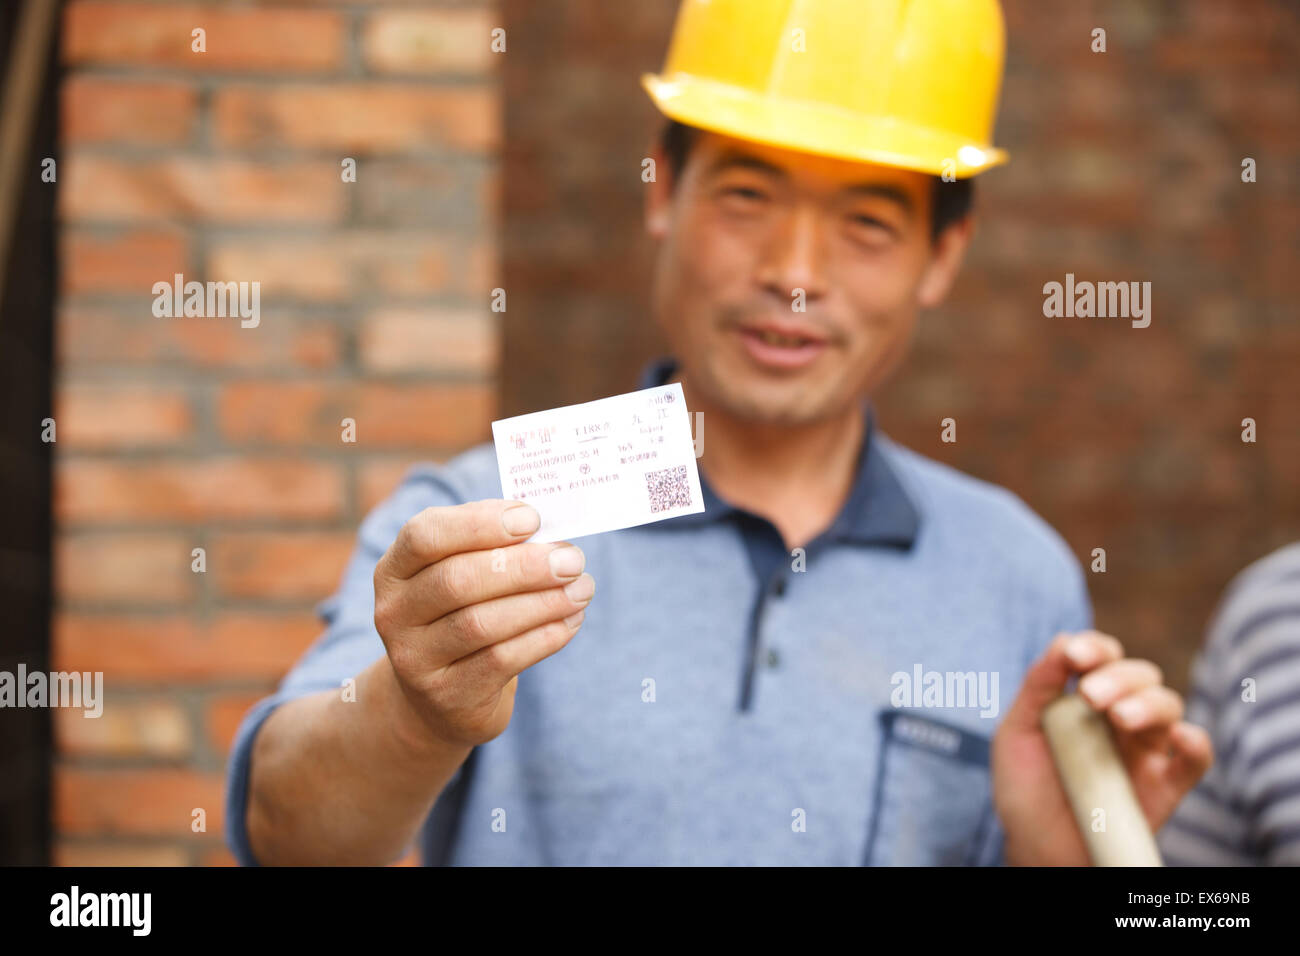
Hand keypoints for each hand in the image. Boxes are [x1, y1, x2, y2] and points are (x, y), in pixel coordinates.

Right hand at [372, 499, 594, 750]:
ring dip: (542, 603)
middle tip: (572, 560)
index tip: (531, 518)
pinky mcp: (447, 695)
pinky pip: (501, 660)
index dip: (479, 523)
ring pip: (482, 623)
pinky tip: (570, 621)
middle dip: (523, 566)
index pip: (425, 535)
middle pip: (457, 580)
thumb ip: (496, 548)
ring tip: (582, 589)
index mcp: (394, 569)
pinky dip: (544, 637)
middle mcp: (394, 613)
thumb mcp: (464, 576)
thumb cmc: (463, 616)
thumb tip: (551, 534)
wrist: (441, 697)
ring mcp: (414, 659)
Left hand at [991, 630, 1212, 864]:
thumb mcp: (1018, 732)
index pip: (1102, 658)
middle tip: (1092, 696)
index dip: (1094, 648)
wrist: (1036, 849)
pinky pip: (1195, 757)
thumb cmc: (1025, 789)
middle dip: (1118, 677)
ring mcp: (1144, 749)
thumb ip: (1040, 686)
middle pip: (1139, 675)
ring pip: (1168, 706)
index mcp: (1084, 698)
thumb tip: (1064, 641)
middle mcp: (1119, 717)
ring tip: (1119, 717)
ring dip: (1147, 703)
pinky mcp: (1166, 785)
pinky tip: (1178, 737)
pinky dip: (1194, 742)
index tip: (1075, 657)